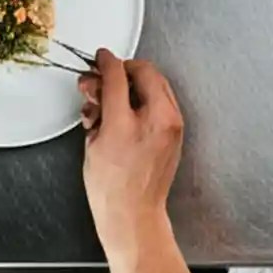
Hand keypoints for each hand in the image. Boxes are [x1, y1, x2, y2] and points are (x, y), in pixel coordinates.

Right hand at [78, 49, 183, 261]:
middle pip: (145, 74)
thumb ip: (99, 105)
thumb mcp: (96, 139)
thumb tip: (98, 82)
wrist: (133, 214)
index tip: (100, 58)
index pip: (121, 76)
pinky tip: (122, 117)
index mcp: (139, 119)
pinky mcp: (176, 133)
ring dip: (131, 86)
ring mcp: (174, 125)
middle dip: (120, 73)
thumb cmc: (112, 186)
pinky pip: (160, 103)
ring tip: (107, 106)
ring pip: (154, 86)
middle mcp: (163, 118)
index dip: (106, 63)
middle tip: (98, 83)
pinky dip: (142, 101)